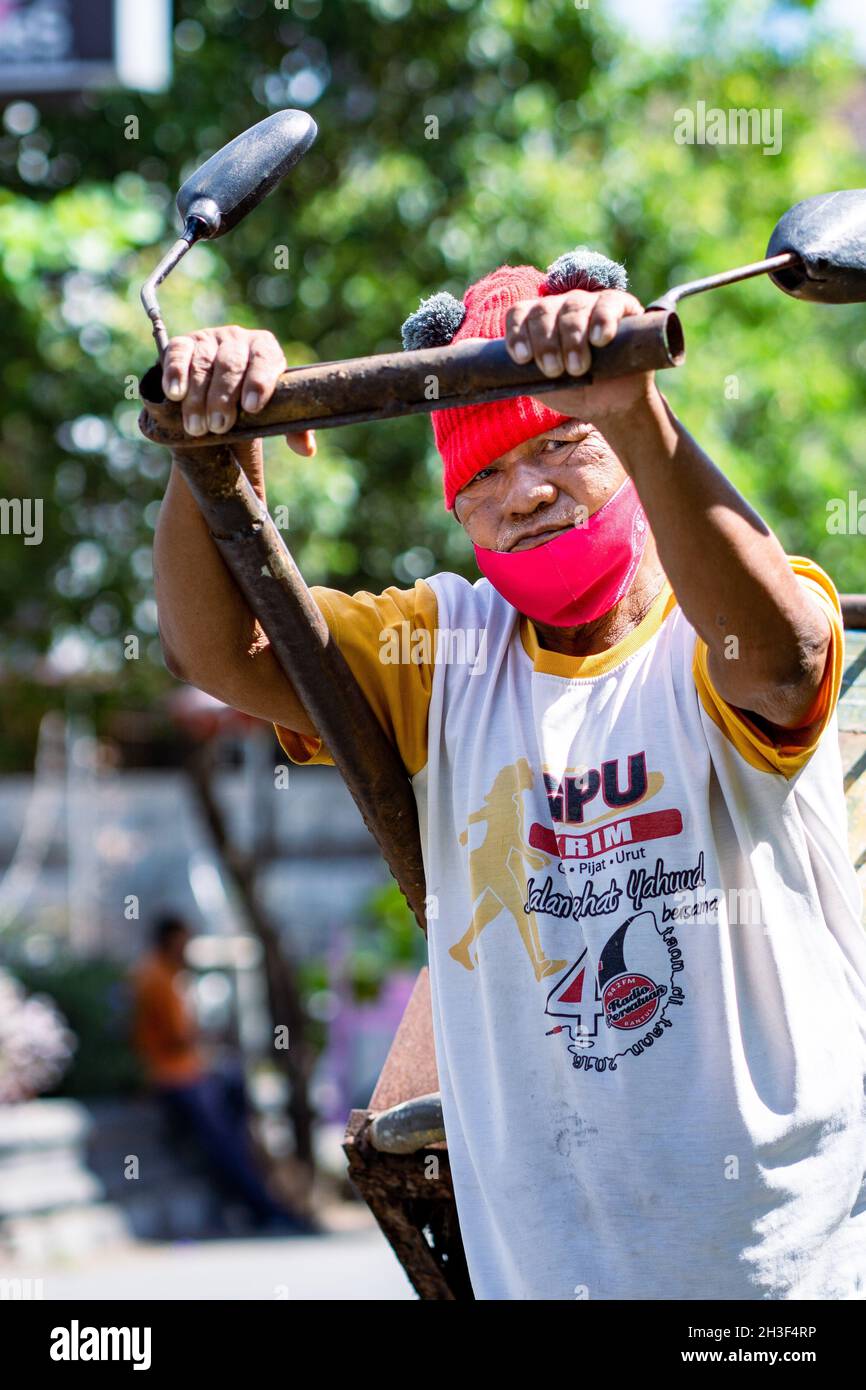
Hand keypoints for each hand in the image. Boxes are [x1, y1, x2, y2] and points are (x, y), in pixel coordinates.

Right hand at [161, 325, 315, 455]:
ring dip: (198, 398)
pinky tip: (174, 395)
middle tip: (220, 427)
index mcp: (266, 349)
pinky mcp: (184, 343)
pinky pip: (178, 353)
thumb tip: (306, 449)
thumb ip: (293, 428)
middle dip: (224, 398)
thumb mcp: (273, 414)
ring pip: (203, 364)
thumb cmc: (252, 405)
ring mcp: (209, 338)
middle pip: (230, 363)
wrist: (218, 395)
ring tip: (197, 428)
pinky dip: (175, 373)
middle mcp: (238, 339)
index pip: (265, 359)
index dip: (259, 381)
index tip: (252, 408)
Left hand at [504, 289, 654, 420]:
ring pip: (573, 307)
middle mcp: (561, 307)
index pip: (519, 313)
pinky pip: (608, 303)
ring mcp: (590, 304)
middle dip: (545, 343)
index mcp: (538, 322)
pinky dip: (603, 319)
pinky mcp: (621, 307)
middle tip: (553, 370)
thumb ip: (510, 370)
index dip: (517, 333)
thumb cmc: (572, 391)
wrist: (611, 404)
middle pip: (543, 310)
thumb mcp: (537, 383)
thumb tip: (466, 361)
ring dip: (572, 339)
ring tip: (577, 368)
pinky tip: (600, 339)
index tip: (522, 358)